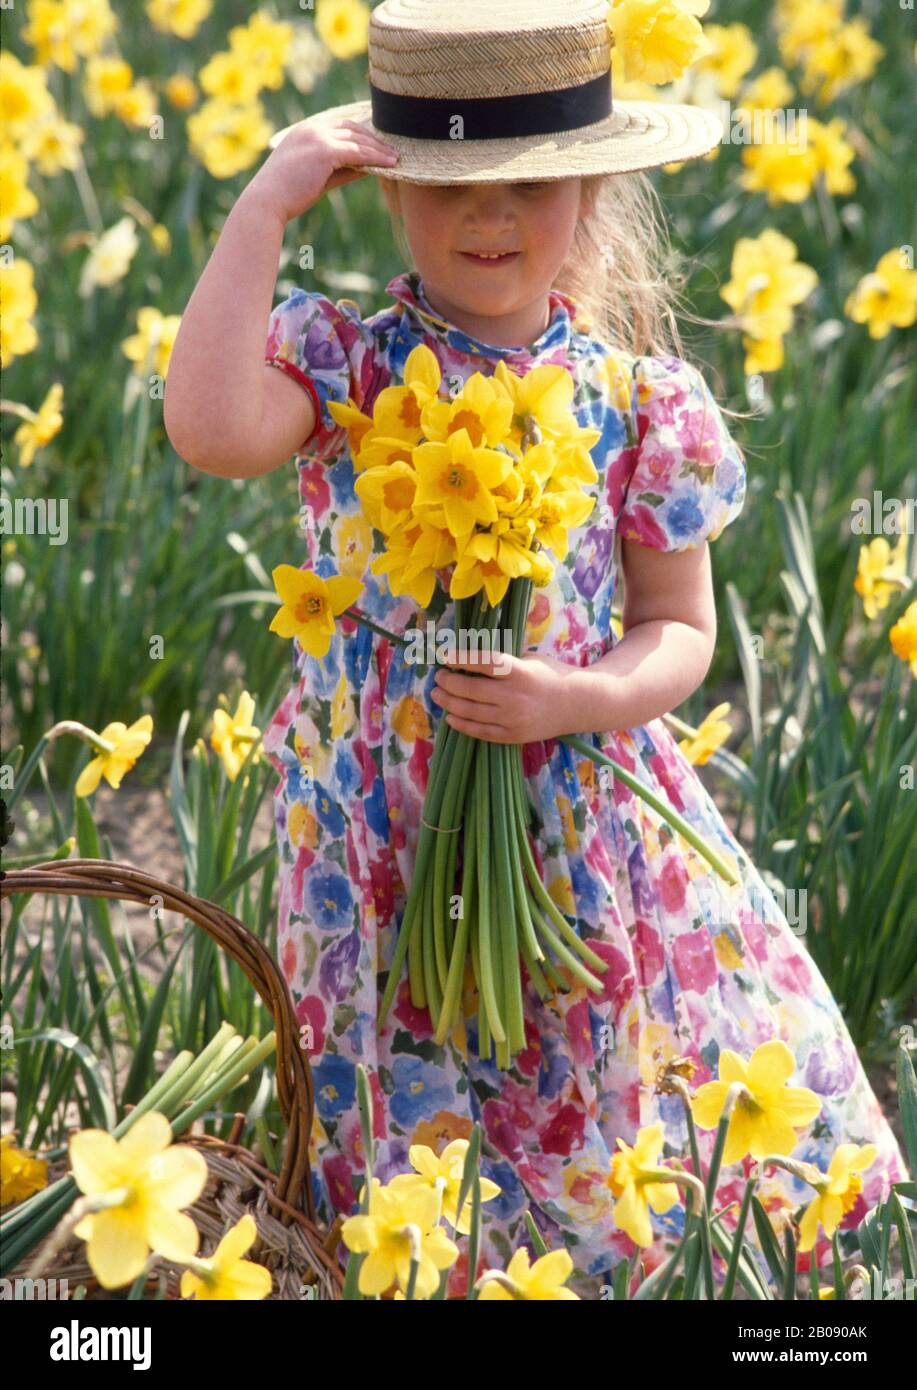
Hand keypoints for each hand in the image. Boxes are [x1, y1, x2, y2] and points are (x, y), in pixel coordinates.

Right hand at [243, 116, 399, 224]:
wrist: (267, 201)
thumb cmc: (287, 195)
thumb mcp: (317, 177)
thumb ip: (341, 169)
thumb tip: (366, 168)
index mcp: (306, 130)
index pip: (341, 126)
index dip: (362, 134)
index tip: (379, 144)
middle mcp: (313, 128)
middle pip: (353, 129)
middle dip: (375, 139)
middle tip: (394, 150)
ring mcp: (318, 137)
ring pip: (358, 140)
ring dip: (380, 149)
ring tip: (397, 158)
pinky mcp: (325, 151)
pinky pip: (358, 152)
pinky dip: (376, 158)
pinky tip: (390, 164)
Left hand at [430, 649, 583, 743]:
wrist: (576, 704)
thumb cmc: (551, 675)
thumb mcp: (530, 659)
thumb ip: (503, 662)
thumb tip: (469, 661)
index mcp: (520, 672)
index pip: (483, 663)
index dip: (461, 659)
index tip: (446, 656)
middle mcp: (514, 696)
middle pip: (471, 689)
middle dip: (449, 682)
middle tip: (439, 677)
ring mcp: (512, 719)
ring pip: (471, 712)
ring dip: (450, 702)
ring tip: (438, 694)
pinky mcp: (512, 736)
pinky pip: (480, 732)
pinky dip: (462, 725)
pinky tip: (451, 717)